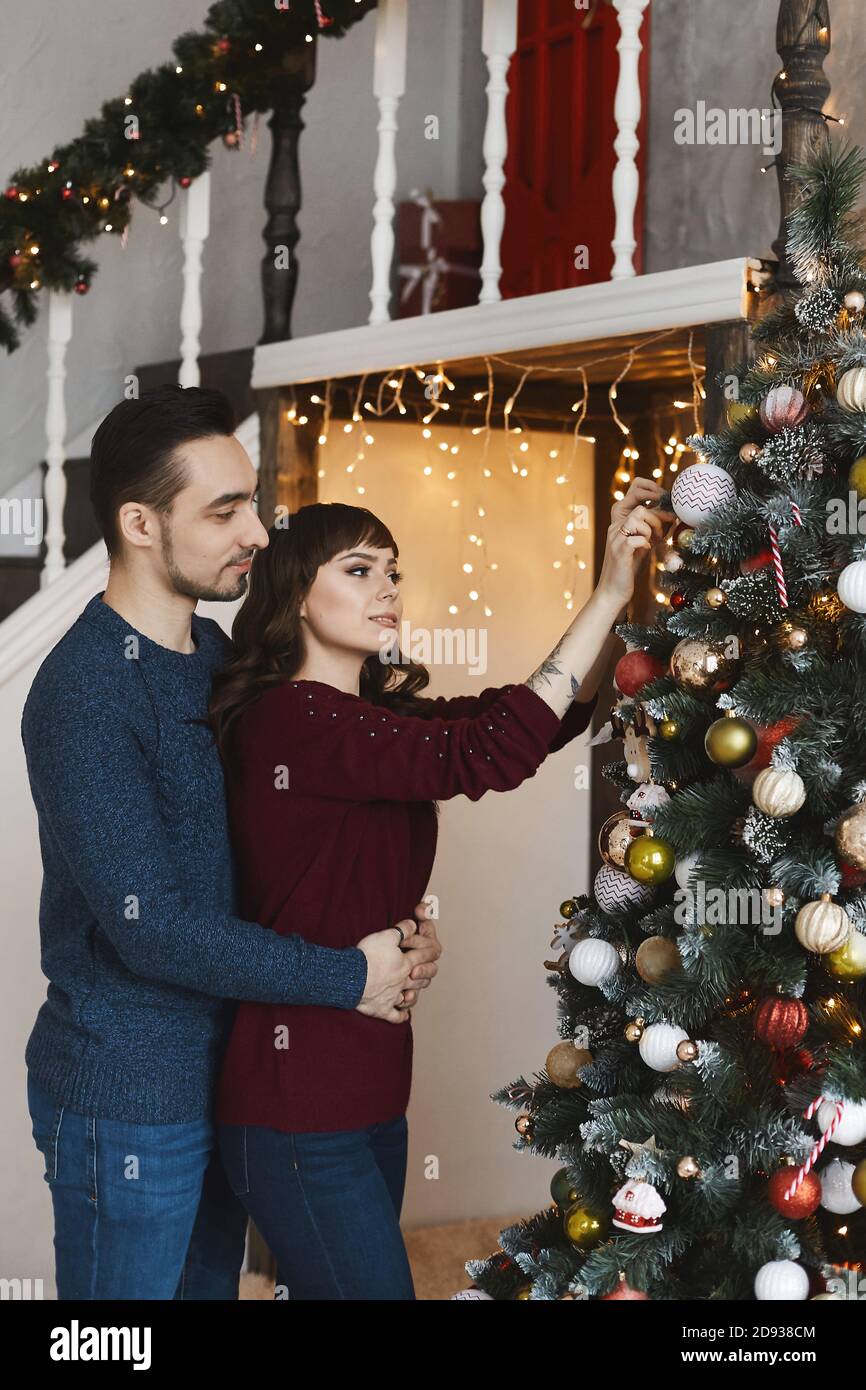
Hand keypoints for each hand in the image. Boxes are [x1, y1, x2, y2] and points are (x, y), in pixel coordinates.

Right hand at [355, 909, 439, 1022]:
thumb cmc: (368, 957)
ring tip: (415, 990)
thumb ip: (402, 930)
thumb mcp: (386, 936)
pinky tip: (404, 1015)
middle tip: (425, 971)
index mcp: (405, 964)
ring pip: (410, 996)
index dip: (430, 952)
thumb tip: (413, 924)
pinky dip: (401, 1016)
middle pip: (421, 979)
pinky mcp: (382, 1009)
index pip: (424, 957)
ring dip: (415, 993)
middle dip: (425, 974)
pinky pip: (395, 1016)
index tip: (434, 951)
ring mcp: (393, 996)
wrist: (351, 978)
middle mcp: (402, 982)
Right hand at [597, 477, 675, 608]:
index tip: (669, 514)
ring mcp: (615, 539)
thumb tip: (670, 516)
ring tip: (652, 543)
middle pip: (641, 509)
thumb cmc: (629, 568)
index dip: (655, 502)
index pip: (636, 499)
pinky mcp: (619, 551)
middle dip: (657, 520)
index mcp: (619, 524)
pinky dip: (646, 544)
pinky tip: (645, 551)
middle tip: (661, 535)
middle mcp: (614, 528)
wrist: (613, 592)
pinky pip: (638, 538)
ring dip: (651, 530)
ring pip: (638, 518)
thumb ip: (650, 530)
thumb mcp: (642, 545)